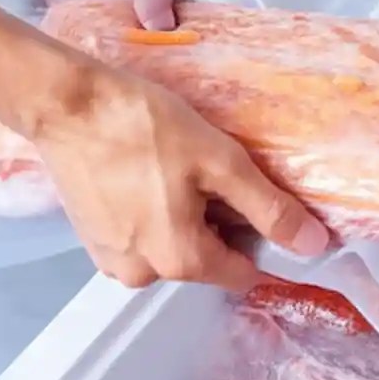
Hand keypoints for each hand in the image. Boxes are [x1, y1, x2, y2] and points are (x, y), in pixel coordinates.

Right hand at [33, 62, 330, 290]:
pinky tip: (144, 175)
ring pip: (171, 248)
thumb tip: (314, 247)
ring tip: (171, 169)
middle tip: (203, 171)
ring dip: (182, 218)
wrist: (65, 104)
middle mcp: (143, 275)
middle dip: (215, 223)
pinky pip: (140, 238)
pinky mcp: (90, 241)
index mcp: (180, 262)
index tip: (249, 196)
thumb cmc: (143, 127)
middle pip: (205, 260)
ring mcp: (111, 261)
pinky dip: (150, 214)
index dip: (257, 236)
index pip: (242, 273)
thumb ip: (269, 209)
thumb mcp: (219, 162)